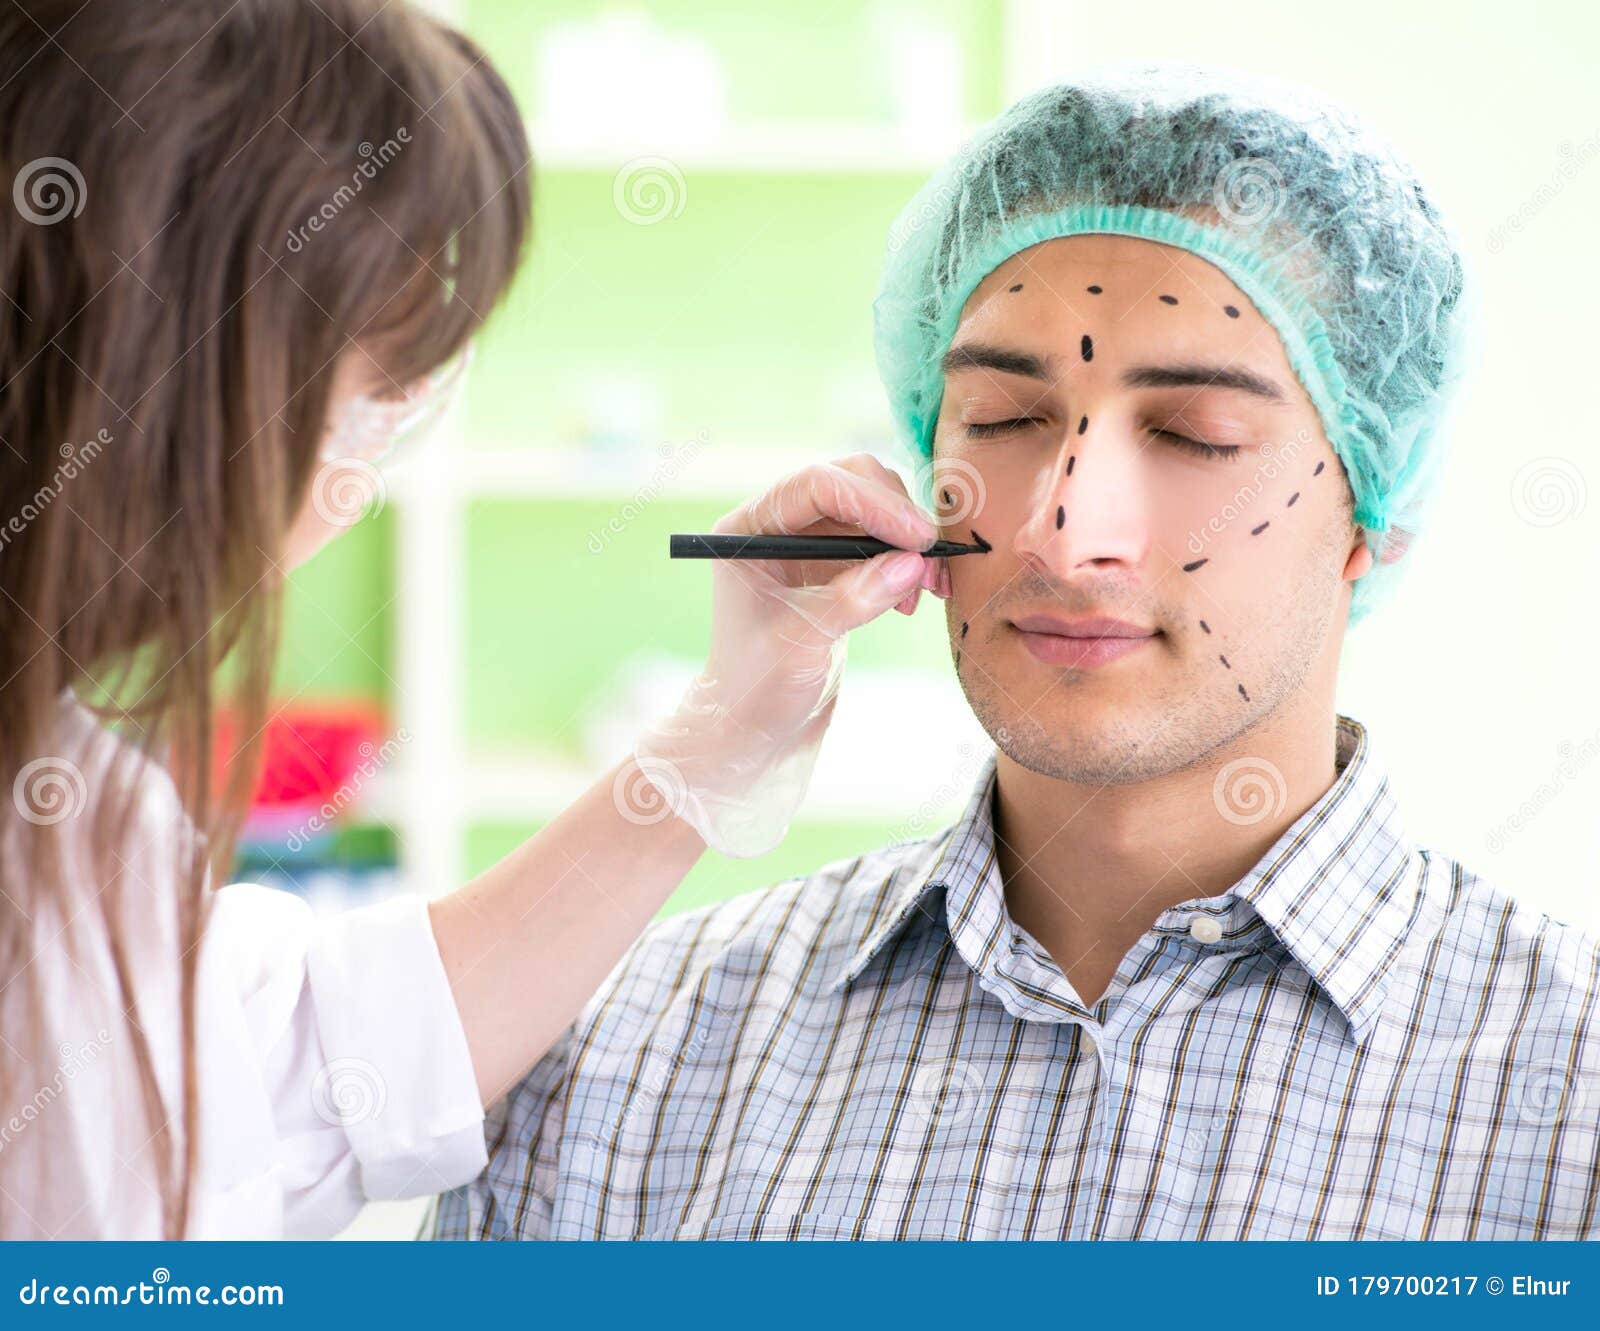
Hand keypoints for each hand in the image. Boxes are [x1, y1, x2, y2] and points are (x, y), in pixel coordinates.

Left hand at [634, 454, 943, 856]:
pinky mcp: (833, 568)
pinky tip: (915, 598)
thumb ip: (853, 598)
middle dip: (896, 516)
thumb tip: (911, 563)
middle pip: (850, 483)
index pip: (816, 486)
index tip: (917, 537)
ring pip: (872, 511)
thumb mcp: (802, 644)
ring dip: (907, 542)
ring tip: (928, 588)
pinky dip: (905, 562)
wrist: (753, 729)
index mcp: (748, 530)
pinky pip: (880, 543)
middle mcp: (776, 526)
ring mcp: (807, 545)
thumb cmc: (757, 690)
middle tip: (931, 561)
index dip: (872, 502)